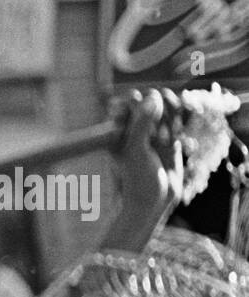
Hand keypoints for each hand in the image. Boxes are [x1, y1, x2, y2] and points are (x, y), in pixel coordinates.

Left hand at [104, 88, 184, 252]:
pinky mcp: (168, 134)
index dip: (140, 106)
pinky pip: (177, 117)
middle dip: (158, 113)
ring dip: (170, 119)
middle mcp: (134, 125)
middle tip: (156, 137)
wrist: (154, 199)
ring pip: (166, 105)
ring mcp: (152, 129)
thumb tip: (154, 96)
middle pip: (151, 98)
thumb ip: (142, 122)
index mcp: (118, 126)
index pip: (129, 99)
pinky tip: (174, 140)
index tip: (143, 128)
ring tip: (166, 139)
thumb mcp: (135, 149)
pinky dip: (178, 125)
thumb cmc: (137, 177)